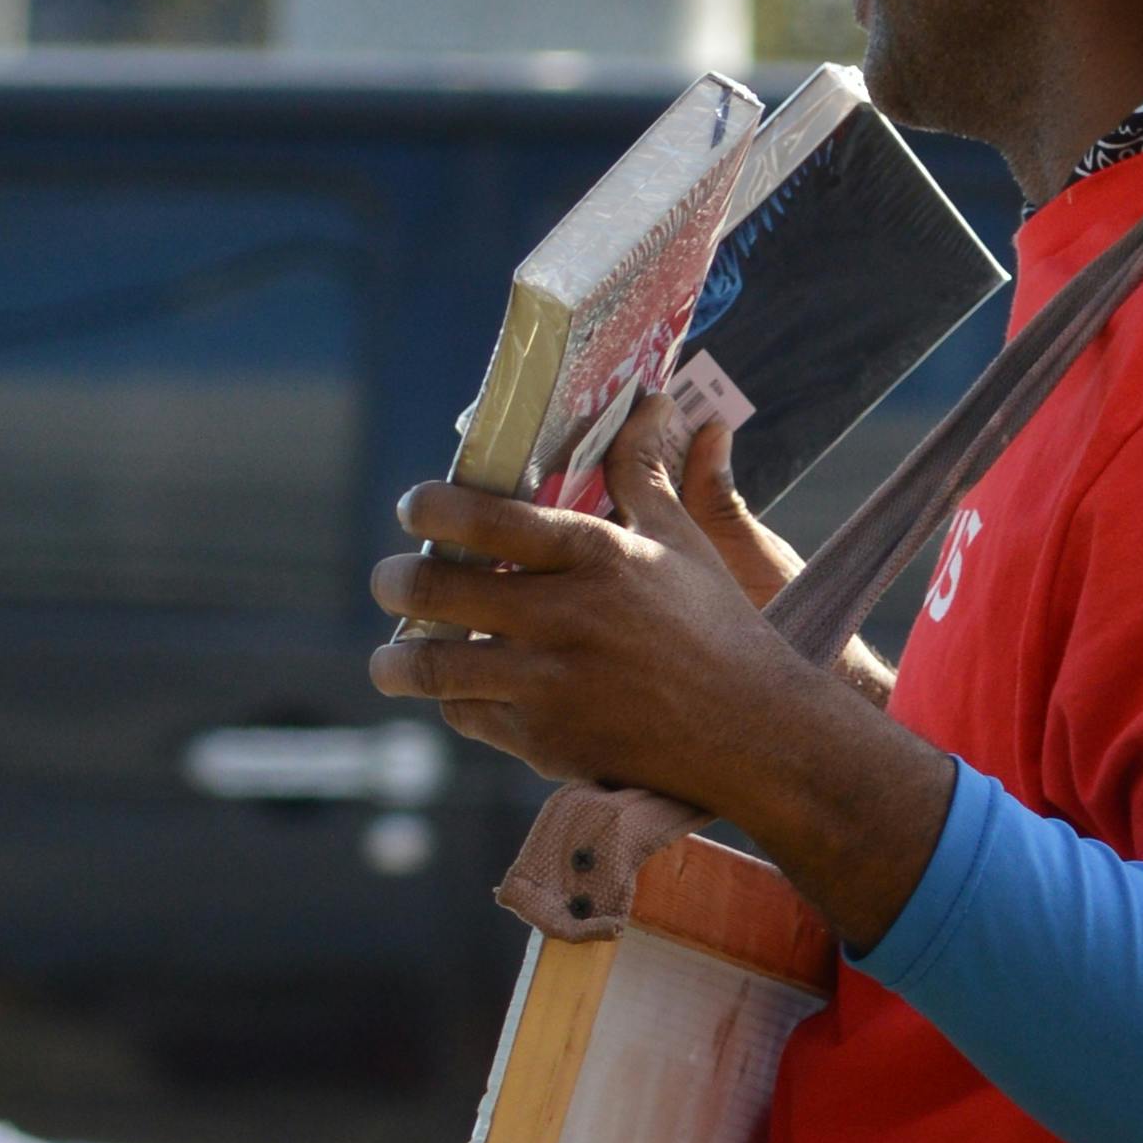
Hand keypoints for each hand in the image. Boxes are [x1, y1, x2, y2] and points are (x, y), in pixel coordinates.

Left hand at [372, 410, 952, 946]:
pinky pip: (473, 717)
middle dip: (396, 583)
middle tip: (388, 582)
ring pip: (438, 667)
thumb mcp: (682, 541)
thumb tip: (650, 400)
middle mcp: (562, 617)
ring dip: (400, 663)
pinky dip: (460, 705)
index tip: (414, 508)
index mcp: (592, 554)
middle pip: (438, 590)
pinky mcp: (548, 742)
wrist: (753, 734)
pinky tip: (461, 695)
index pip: (480, 516)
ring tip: (390, 661)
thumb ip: (643, 473)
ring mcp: (549, 685)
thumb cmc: (717, 628)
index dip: (429, 507)